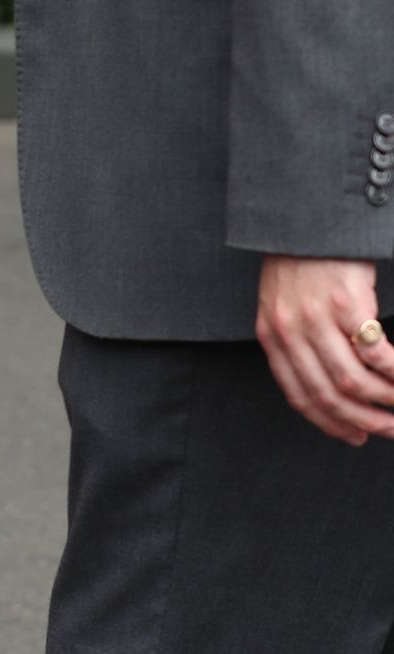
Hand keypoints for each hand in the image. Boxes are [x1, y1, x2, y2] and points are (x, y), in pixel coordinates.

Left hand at [256, 256, 393, 445]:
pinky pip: (374, 352)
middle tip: (389, 428)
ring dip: (385, 400)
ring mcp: (316, 318)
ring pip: (353, 380)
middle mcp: (289, 332)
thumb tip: (326, 385)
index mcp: (271, 337)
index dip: (330, 423)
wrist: (307, 216)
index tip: (355, 436)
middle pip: (328, 395)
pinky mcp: (346, 303)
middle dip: (363, 420)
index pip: (299, 396)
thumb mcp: (282, 304)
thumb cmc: (300, 261)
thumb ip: (297, 342)